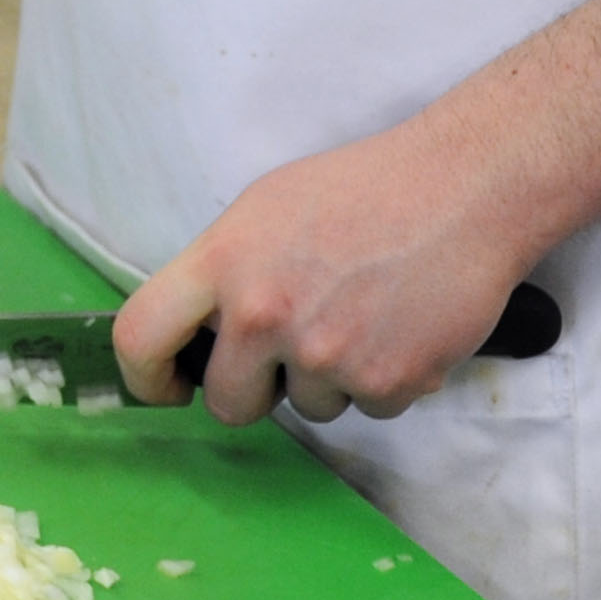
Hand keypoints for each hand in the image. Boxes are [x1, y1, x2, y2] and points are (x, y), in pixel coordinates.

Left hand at [113, 123, 537, 425]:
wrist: (461, 190)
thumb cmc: (359, 191)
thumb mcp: (262, 212)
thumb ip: (222, 274)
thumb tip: (196, 333)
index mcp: (221, 262)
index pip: (139, 338)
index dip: (144, 378)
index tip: (167, 387)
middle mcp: (264, 314)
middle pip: (227, 403)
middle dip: (253, 389)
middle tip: (289, 349)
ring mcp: (326, 355)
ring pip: (306, 409)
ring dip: (327, 379)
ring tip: (360, 314)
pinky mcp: (387, 382)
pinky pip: (368, 408)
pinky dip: (382, 380)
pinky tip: (398, 327)